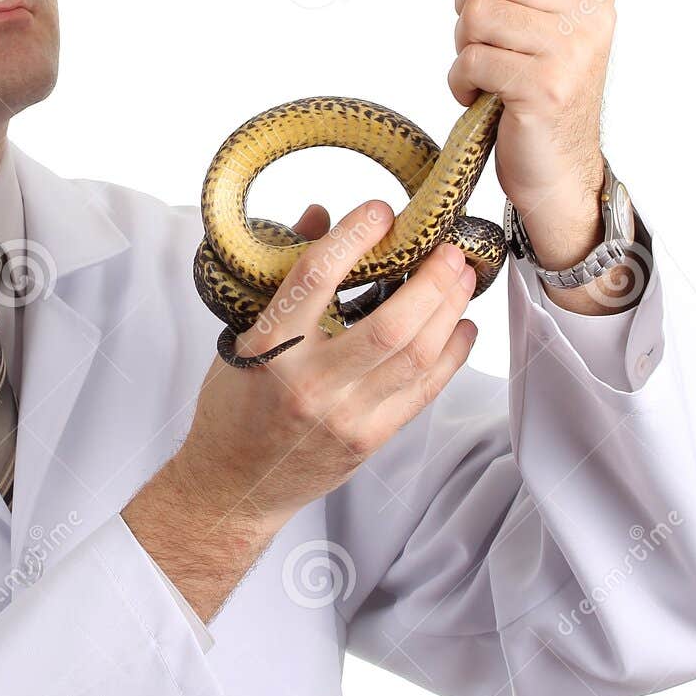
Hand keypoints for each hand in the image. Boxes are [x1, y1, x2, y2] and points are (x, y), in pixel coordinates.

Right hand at [123, 199, 476, 619]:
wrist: (232, 485)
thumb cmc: (234, 406)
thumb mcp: (244, 335)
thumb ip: (286, 276)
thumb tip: (322, 216)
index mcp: (270, 347)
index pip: (316, 277)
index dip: (353, 237)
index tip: (380, 211)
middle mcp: (310, 383)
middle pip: (390, 324)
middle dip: (430, 279)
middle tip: (449, 247)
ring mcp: (346, 416)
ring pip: (416, 356)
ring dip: (448, 310)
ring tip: (462, 277)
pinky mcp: (371, 439)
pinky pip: (424, 390)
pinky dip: (451, 354)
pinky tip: (461, 326)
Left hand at [448, 0, 617, 305]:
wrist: (559, 168)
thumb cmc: (545, 84)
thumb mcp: (553, 14)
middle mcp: (590, 13)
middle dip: (465, 1)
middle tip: (477, 34)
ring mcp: (570, 51)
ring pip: (474, 15)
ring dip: (462, 46)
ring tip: (483, 68)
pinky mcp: (542, 88)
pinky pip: (470, 60)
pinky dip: (460, 80)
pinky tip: (477, 96)